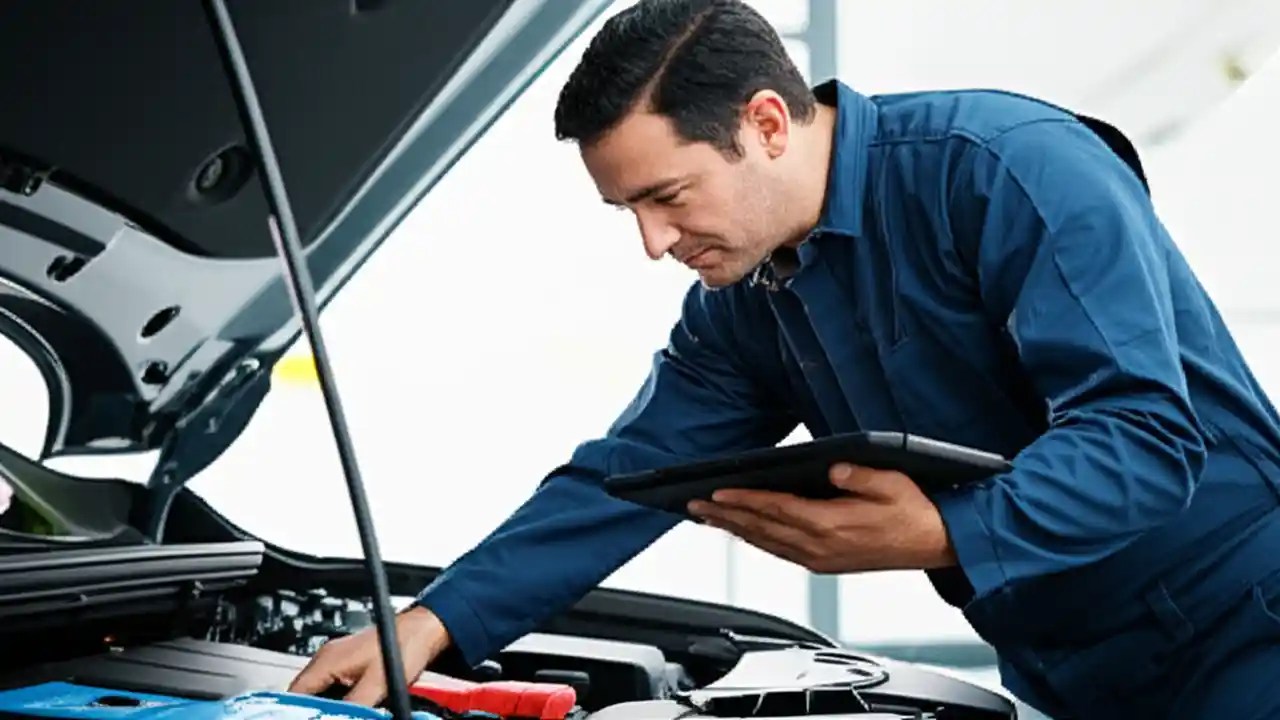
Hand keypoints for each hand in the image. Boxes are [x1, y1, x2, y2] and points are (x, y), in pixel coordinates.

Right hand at [288, 605, 450, 705]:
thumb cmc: (406, 646)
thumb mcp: (378, 685)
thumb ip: (353, 706)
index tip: (304, 718)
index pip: (295, 693)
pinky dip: (334, 700)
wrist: (424, 630)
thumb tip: (335, 717)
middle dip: (310, 710)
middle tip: (321, 717)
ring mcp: (337, 659)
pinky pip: (331, 687)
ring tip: (332, 713)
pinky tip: (348, 707)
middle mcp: (327, 657)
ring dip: (324, 705)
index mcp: (327, 660)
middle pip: (304, 693)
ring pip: (318, 691)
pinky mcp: (348, 664)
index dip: (296, 711)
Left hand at [687, 463, 957, 572]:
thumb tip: (833, 467)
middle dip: (725, 516)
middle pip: (761, 529)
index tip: (715, 493)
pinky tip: (742, 532)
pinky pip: (778, 551)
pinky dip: (754, 540)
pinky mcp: (824, 564)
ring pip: (765, 543)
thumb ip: (860, 476)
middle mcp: (820, 548)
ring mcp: (820, 559)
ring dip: (733, 530)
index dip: (742, 501)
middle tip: (693, 505)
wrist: (936, 545)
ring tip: (707, 517)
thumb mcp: (893, 484)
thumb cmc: (915, 512)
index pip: (775, 510)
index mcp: (832, 527)